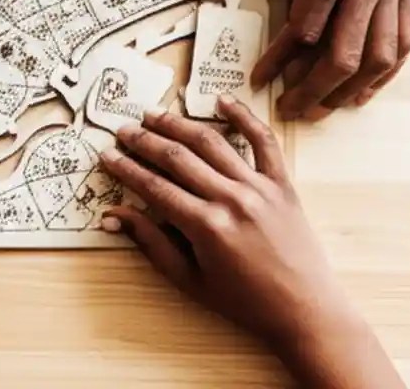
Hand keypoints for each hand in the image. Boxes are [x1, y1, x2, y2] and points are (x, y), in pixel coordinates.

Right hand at [100, 98, 403, 387]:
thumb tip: (112, 216)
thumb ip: (151, 243)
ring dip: (179, 125)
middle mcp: (231, 199)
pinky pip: (263, 141)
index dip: (126, 169)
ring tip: (154, 115)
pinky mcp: (282, 183)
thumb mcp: (190, 279)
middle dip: (145, 141)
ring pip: (212, 142)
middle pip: (178, 158)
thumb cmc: (243, 302)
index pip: (154, 187)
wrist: (303, 309)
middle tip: (123, 130)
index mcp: (206, 226)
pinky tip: (221, 101)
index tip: (106, 155)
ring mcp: (259, 187)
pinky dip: (243, 116)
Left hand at [205, 0, 409, 118]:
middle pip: (344, 55)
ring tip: (326, 107)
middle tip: (289, 109)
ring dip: (353, 89)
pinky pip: (404, 37)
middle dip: (315, 91)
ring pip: (380, 55)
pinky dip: (387, 69)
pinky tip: (367, 85)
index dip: (278, 62)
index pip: (303, 30)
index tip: (258, 79)